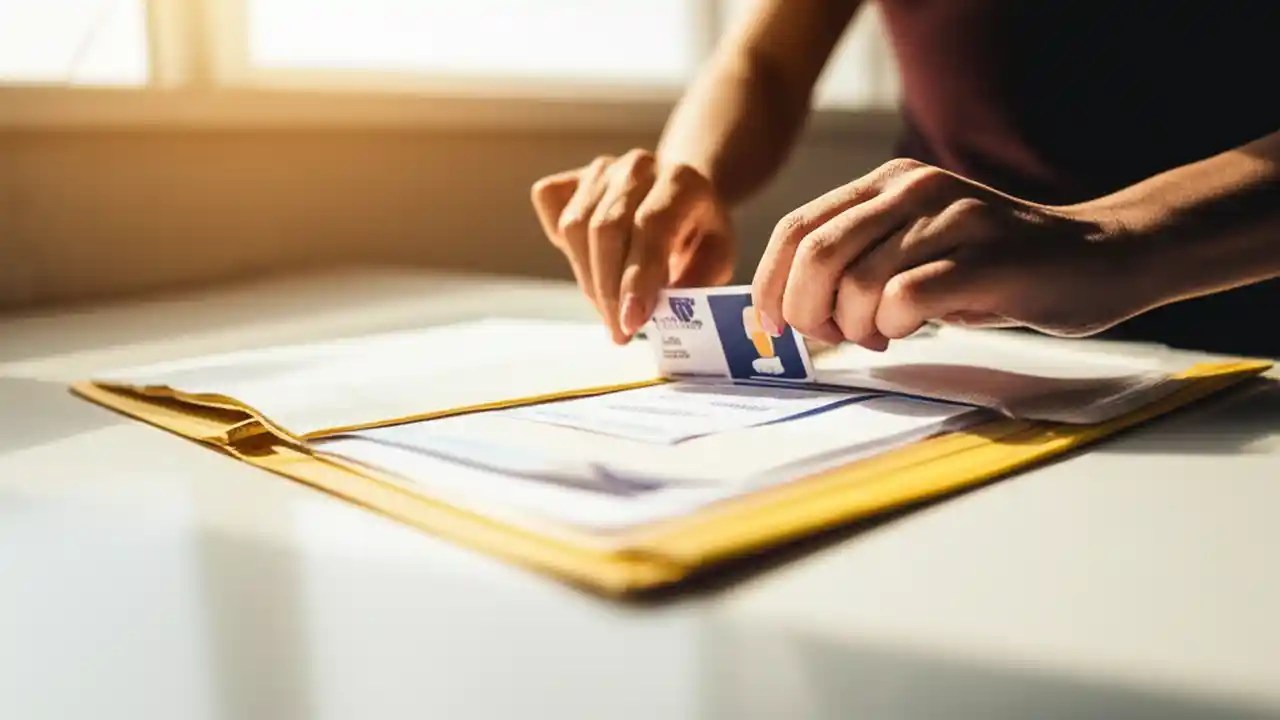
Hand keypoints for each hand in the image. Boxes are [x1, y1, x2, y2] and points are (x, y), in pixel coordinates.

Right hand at [531, 149, 734, 343]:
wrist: (677, 194)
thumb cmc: (696, 232)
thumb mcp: (716, 256)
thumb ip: (697, 280)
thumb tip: (666, 311)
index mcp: (681, 180)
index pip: (650, 227)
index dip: (636, 278)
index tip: (630, 322)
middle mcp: (637, 167)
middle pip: (605, 230)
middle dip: (607, 290)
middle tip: (618, 332)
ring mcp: (600, 169)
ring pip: (575, 228)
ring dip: (588, 280)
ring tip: (609, 308)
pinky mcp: (571, 179)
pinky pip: (554, 216)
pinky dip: (567, 252)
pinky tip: (593, 268)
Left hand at [751, 158, 1142, 349]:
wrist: (1102, 256)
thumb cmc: (997, 265)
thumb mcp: (915, 247)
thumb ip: (857, 260)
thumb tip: (789, 306)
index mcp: (887, 182)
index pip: (797, 228)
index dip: (769, 284)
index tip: (772, 325)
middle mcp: (913, 188)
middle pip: (816, 255)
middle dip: (806, 311)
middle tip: (830, 336)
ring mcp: (951, 219)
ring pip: (857, 283)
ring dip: (854, 327)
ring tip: (880, 334)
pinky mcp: (986, 258)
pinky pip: (906, 299)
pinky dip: (893, 327)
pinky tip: (909, 331)